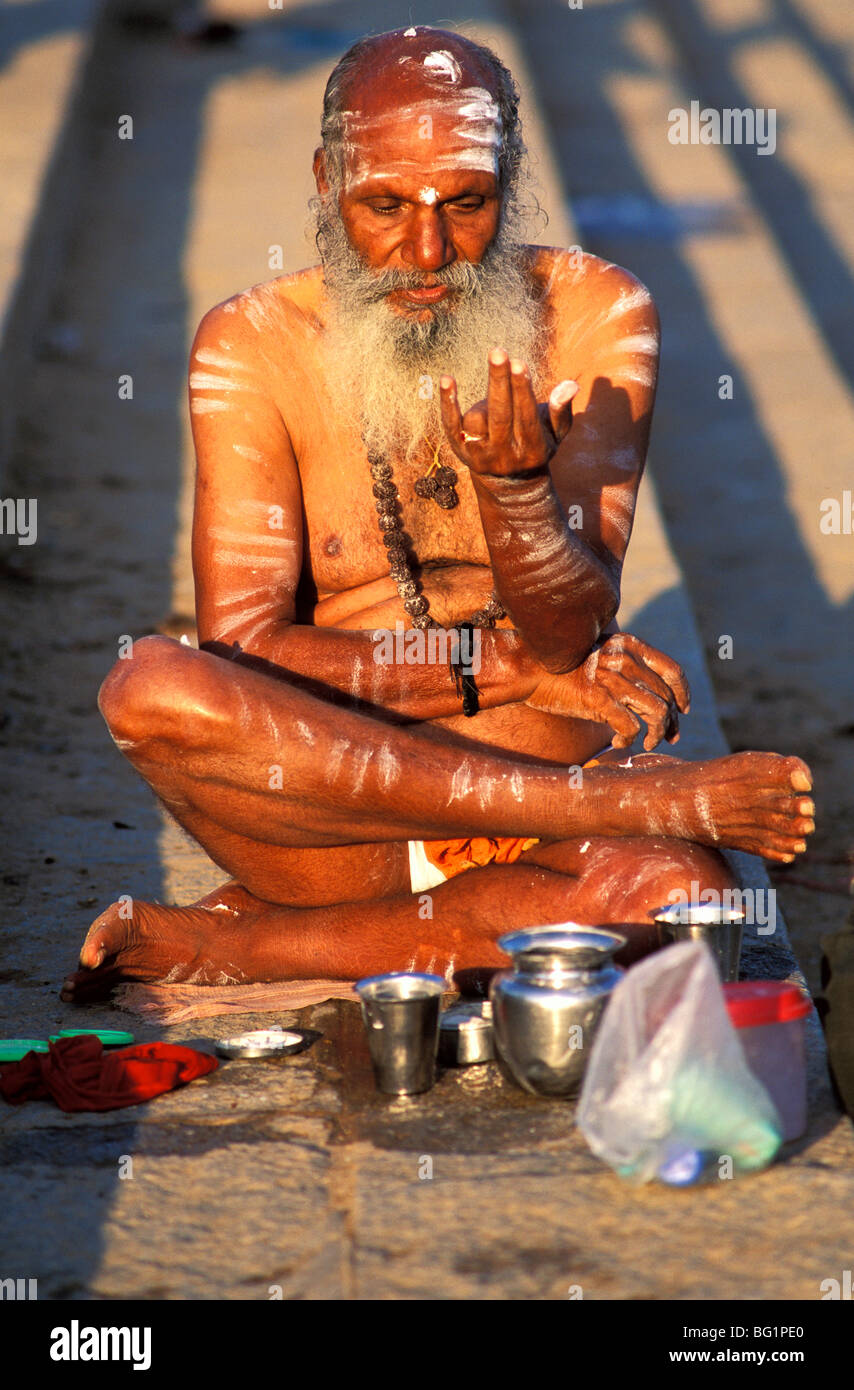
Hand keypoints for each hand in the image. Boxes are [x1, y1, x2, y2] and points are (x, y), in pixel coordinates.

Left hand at [439, 348, 577, 476]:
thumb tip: (571, 385)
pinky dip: (448, 403)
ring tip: (496, 385)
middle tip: (498, 352)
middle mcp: (505, 456)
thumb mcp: (555, 433)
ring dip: (483, 399)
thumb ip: (561, 410)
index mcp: (532, 450)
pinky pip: (451, 426)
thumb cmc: (537, 445)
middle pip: (500, 415)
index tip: (519, 363)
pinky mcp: (460, 451)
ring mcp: (481, 456)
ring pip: (477, 421)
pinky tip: (447, 379)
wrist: (509, 482)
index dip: (521, 390)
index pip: (526, 417)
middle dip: (499, 382)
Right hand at [524, 632, 690, 750]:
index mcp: (630, 645)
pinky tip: (617, 743)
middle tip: (665, 738)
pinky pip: (630, 727)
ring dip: (655, 734)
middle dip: (670, 722)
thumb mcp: (602, 654)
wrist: (529, 668)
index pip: (672, 670)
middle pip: (666, 696)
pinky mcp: (598, 698)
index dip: (683, 694)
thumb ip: (627, 666)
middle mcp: (625, 659)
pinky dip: (629, 740)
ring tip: (646, 743)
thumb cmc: (564, 666)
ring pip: (656, 713)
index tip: (682, 711)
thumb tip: (654, 695)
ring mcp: (612, 678)